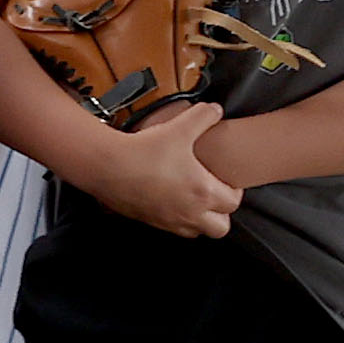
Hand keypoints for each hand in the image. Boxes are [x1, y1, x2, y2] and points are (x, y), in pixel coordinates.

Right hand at [88, 100, 239, 236]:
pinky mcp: (150, 221)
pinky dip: (177, 219)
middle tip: (215, 194)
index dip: (235, 190)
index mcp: (203, 192)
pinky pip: (173, 229)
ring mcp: (169, 221)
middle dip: (222, 213)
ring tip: (194, 199)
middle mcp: (189, 213)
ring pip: (196, 232)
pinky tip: (169, 199)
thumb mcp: (180, 127)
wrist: (108, 166)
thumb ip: (203, 116)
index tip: (227, 179)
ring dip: (200, 219)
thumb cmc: (145, 151)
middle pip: (220, 228)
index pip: (233, 202)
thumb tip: (215, 110)